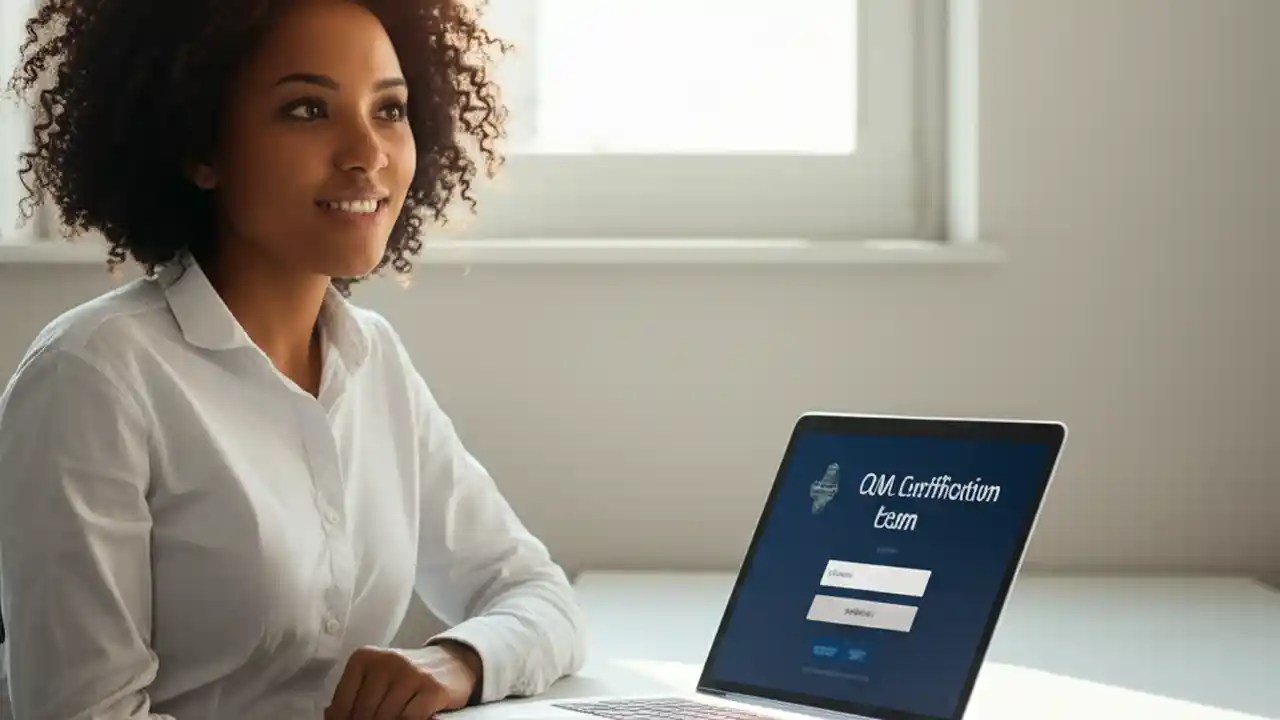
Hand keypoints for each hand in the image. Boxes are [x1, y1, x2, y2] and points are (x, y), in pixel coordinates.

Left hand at [325, 642, 481, 719]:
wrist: (452, 663)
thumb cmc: (406, 676)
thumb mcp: (376, 677)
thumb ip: (353, 695)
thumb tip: (329, 717)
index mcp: (364, 658)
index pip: (341, 704)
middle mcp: (386, 662)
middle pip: (363, 714)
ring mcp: (411, 674)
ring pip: (385, 718)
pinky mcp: (432, 689)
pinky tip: (408, 719)